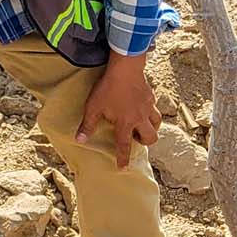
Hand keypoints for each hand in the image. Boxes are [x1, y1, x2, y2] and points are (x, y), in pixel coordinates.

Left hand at [75, 53, 160, 167]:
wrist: (125, 68)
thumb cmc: (108, 87)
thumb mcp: (93, 106)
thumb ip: (88, 125)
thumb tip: (80, 140)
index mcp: (125, 123)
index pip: (124, 145)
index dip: (123, 158)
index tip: (123, 168)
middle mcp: (139, 118)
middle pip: (150, 138)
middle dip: (145, 142)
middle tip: (136, 138)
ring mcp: (148, 108)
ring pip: (157, 124)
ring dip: (151, 128)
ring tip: (143, 126)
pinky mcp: (151, 98)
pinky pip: (155, 110)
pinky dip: (151, 113)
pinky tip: (143, 108)